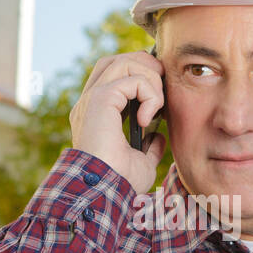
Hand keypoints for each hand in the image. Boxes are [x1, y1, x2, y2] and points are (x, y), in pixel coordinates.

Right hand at [69, 50, 167, 193]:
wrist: (104, 192)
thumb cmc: (119, 183)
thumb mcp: (140, 163)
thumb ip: (148, 147)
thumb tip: (158, 137)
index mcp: (96, 114)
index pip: (114, 75)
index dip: (140, 76)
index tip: (158, 100)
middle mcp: (90, 102)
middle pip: (118, 60)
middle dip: (146, 67)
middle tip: (162, 91)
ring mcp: (93, 98)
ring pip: (126, 62)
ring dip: (151, 80)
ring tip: (156, 107)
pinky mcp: (101, 99)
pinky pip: (133, 79)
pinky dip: (150, 94)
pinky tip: (147, 119)